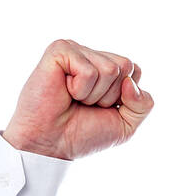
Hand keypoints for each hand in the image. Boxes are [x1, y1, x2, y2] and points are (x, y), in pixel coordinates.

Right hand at [2, 39, 153, 160]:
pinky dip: (79, 90)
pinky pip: (88, 71)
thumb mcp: (126, 125)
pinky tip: (64, 92)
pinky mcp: (59, 50)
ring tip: (74, 99)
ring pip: (110, 69)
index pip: (136, 71)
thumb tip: (130, 82)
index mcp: (106, 67)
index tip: (101, 108)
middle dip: (110, 95)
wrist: (51, 144)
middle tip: (85, 104)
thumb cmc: (82, 133)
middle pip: (126, 67)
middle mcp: (92, 55)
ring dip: (94, 95)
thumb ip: (143, 104)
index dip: (125, 97)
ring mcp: (75, 51)